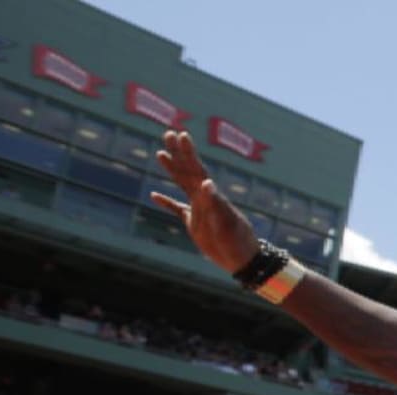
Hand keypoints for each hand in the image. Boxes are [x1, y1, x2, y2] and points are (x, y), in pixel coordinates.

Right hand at [151, 130, 261, 274]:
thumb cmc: (236, 241)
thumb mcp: (224, 222)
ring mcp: (198, 209)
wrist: (242, 259)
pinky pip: (177, 209)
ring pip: (182, 184)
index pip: (197, 170)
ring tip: (161, 153)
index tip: (182, 135)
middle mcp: (204, 198)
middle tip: (169, 133)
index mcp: (211, 196)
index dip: (189, 153)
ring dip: (172, 169)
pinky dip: (166, 202)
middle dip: (179, 153)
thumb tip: (206, 182)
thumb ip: (213, 202)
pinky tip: (154, 196)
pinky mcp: (194, 223)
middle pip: (188, 171)